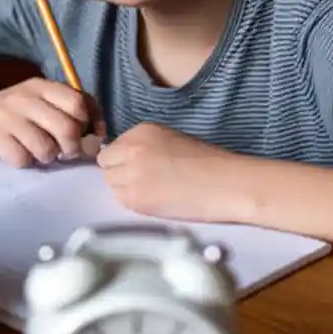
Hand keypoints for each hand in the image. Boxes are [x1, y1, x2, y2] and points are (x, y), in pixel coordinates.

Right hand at [0, 78, 103, 167]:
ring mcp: (8, 115)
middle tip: (61, 153)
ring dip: (45, 157)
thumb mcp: (34, 104)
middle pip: (68, 128)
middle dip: (70, 149)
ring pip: (46, 147)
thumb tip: (95, 138)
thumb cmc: (5, 115)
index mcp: (41, 87)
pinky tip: (14, 154)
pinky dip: (22, 162)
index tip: (87, 137)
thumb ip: (63, 114)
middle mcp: (26, 97)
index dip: (90, 124)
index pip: (80, 102)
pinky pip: (21, 158)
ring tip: (34, 152)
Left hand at [96, 123, 230, 218]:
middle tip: (145, 183)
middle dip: (120, 174)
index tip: (141, 168)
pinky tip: (156, 202)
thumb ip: (144, 147)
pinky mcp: (134, 198)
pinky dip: (134, 202)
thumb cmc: (209, 162)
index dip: (124, 160)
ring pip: (111, 184)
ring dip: (125, 189)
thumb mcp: (171, 140)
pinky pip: (121, 201)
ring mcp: (129, 174)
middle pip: (106, 165)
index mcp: (141, 131)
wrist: (226, 184)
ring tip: (153, 192)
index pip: (113, 148)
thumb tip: (124, 161)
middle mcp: (130, 149)